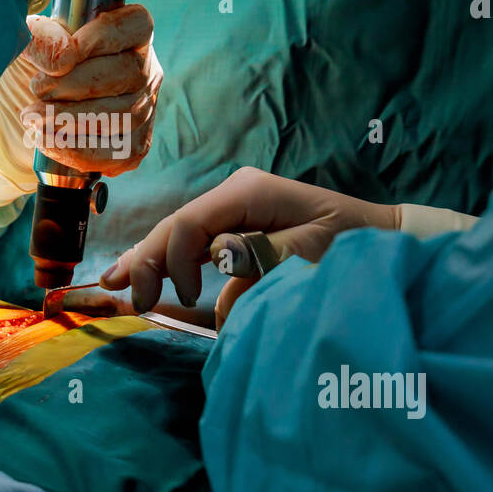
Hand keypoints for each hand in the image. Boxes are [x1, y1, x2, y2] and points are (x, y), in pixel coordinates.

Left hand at [19, 4, 160, 174]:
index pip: (136, 24)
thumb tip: (52, 48)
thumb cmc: (34, 71)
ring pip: (125, 114)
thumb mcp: (30, 47)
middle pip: (127, 72)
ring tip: (34, 118)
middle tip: (37, 89)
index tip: (62, 57)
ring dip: (73, 118)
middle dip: (74, 84)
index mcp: (128, 32)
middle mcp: (145, 68)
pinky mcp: (136, 145)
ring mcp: (145, 107)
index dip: (101, 37)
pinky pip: (118, 153)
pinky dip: (78, 149)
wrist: (28, 119)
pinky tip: (47, 141)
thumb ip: (40, 40)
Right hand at [99, 167, 399, 323]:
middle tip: (123, 297)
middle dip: (146, 260)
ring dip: (148, 259)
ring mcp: (232, 207)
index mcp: (247, 192)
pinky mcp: (236, 224)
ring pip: (177, 233)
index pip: (190, 224)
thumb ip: (261, 257)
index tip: (190, 298)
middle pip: (175, 226)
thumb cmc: (352, 244)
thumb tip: (216, 265)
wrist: (379, 236)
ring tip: (112, 282)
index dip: (177, 261)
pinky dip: (168, 260)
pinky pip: (193, 242)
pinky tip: (141, 273)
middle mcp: (233, 194)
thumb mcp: (311, 251)